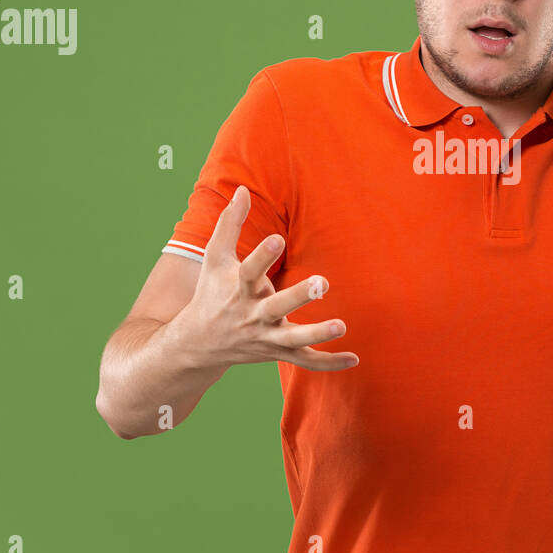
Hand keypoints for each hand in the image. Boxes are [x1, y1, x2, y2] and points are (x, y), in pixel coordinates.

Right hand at [174, 186, 358, 370]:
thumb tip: (242, 189)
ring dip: (317, 334)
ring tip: (342, 325)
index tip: (277, 238)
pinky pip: (305, 361)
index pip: (249, 271)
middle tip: (322, 282)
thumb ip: (229, 223)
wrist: (197, 344)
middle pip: (277, 306)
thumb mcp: (214, 258)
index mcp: (237, 289)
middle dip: (298, 296)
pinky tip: (354, 359)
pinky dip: (329, 362)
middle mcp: (252, 314)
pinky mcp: (277, 352)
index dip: (262, 255)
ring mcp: (266, 337)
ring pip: (293, 339)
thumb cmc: (211, 292)